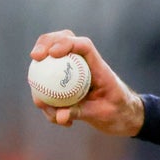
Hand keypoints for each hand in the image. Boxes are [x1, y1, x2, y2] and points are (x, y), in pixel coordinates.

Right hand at [29, 30, 144, 135]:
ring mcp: (74, 72)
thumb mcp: (102, 114)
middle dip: (45, 43)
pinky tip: (57, 118)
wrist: (124, 118)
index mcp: (99, 67)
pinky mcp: (66, 83)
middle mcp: (85, 65)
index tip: (52, 54)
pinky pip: (49, 84)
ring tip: (43, 106)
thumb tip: (60, 116)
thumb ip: (81, 112)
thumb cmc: (119, 112)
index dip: (66, 43)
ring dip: (38, 78)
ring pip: (50, 61)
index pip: (84, 46)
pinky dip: (47, 101)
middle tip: (35, 57)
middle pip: (63, 41)